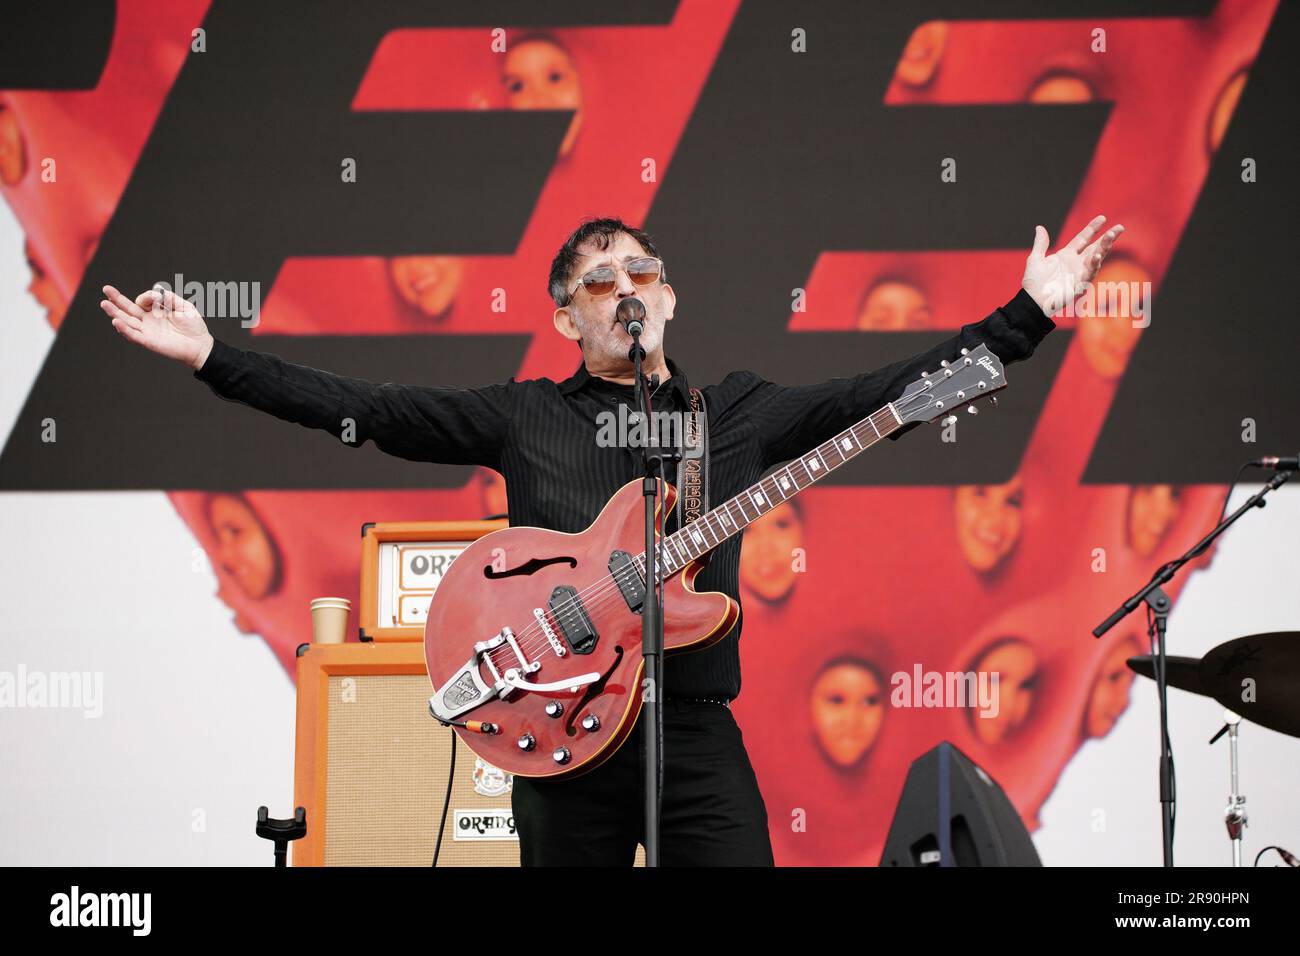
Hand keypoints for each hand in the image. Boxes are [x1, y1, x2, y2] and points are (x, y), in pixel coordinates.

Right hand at [100, 284, 214, 370]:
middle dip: (116, 299)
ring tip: (104, 304)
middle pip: (128, 309)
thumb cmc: (194, 326)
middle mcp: (148, 321)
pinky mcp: (149, 341)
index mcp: (155, 311)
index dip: (146, 297)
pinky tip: (116, 321)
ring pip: (127, 321)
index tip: (157, 297)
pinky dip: (124, 329)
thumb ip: (168, 297)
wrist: (201, 344)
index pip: (142, 301)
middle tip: (105, 289)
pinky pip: (134, 335)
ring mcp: (147, 331)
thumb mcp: (183, 306)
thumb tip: (154, 293)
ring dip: (115, 313)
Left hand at [1021, 215, 1124, 317]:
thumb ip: (1040, 244)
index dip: (1092, 228)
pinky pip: (1090, 273)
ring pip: (1097, 257)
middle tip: (1120, 227)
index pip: (1083, 238)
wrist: (1033, 300)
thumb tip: (1040, 227)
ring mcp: (1080, 273)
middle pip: (1095, 247)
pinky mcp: (1080, 284)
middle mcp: (1076, 262)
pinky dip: (1094, 265)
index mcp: (1066, 255)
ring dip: (1105, 247)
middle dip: (1108, 237)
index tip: (1103, 218)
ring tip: (1111, 235)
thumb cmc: (1033, 282)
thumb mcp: (1036, 259)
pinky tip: (1096, 256)